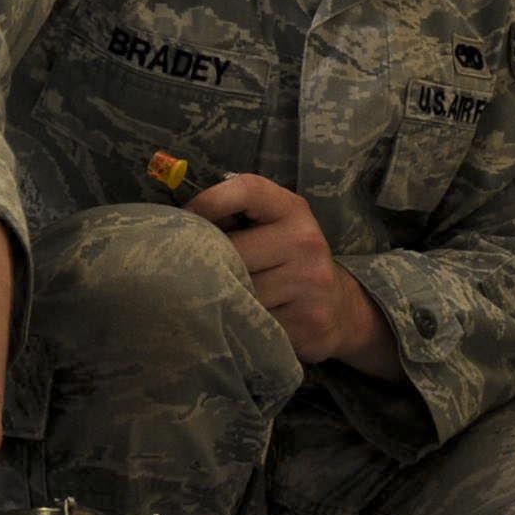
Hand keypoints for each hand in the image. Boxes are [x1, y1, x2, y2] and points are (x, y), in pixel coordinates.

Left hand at [183, 174, 396, 374]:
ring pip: (239, 291)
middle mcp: (305, 241)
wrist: (340, 310)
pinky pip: (253, 323)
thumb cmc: (288, 262)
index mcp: (292, 209)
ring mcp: (310, 283)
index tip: (184, 218)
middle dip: (209, 264)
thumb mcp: (273, 228)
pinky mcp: (307, 322)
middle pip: (232, 251)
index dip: (209, 201)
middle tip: (191, 273)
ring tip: (219, 299)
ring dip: (222, 298)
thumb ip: (235, 219)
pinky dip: (240, 325)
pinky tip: (243, 322)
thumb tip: (175, 221)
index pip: (247, 189)